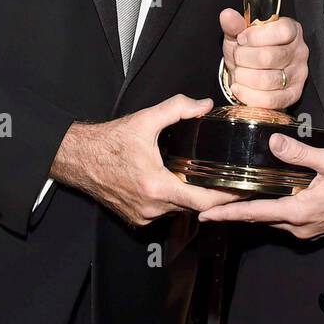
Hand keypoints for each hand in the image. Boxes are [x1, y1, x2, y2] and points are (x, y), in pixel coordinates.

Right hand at [50, 95, 241, 226]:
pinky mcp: (136, 218)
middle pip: (195, 207)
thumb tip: (205, 106)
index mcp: (157, 187)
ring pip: (180, 209)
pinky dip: (175, 199)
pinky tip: (179, 182)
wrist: (78, 158)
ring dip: (192, 196)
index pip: (203, 202)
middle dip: (213, 194)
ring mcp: (143, 216)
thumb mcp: (145, 120)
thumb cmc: (109, 142)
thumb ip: (178, 108)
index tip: (245, 189)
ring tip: (209, 178)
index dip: (228, 197)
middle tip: (233, 180)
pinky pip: (165, 211)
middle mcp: (151, 208)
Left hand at [198, 134, 323, 239]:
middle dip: (235, 212)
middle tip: (211, 205)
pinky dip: (269, 211)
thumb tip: (273, 143)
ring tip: (232, 199)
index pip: (255, 213)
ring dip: (252, 211)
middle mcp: (298, 226)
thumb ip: (300, 153)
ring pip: (270, 220)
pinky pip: (283, 221)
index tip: (207, 215)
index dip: (228, 214)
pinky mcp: (310, 229)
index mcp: (299, 210)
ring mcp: (304, 230)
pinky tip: (265, 199)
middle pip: (258, 219)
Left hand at [220, 9, 307, 109]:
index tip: (241, 39)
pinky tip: (239, 88)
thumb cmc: (249, 50)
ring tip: (238, 73)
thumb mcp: (240, 34)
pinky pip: (270, 100)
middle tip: (237, 57)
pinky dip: (249, 95)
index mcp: (291, 30)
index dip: (256, 36)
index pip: (282, 31)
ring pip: (267, 80)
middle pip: (269, 57)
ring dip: (244, 77)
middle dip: (243, 58)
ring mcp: (299, 75)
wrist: (251, 73)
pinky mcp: (293, 95)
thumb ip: (234, 24)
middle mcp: (300, 52)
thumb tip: (227, 15)